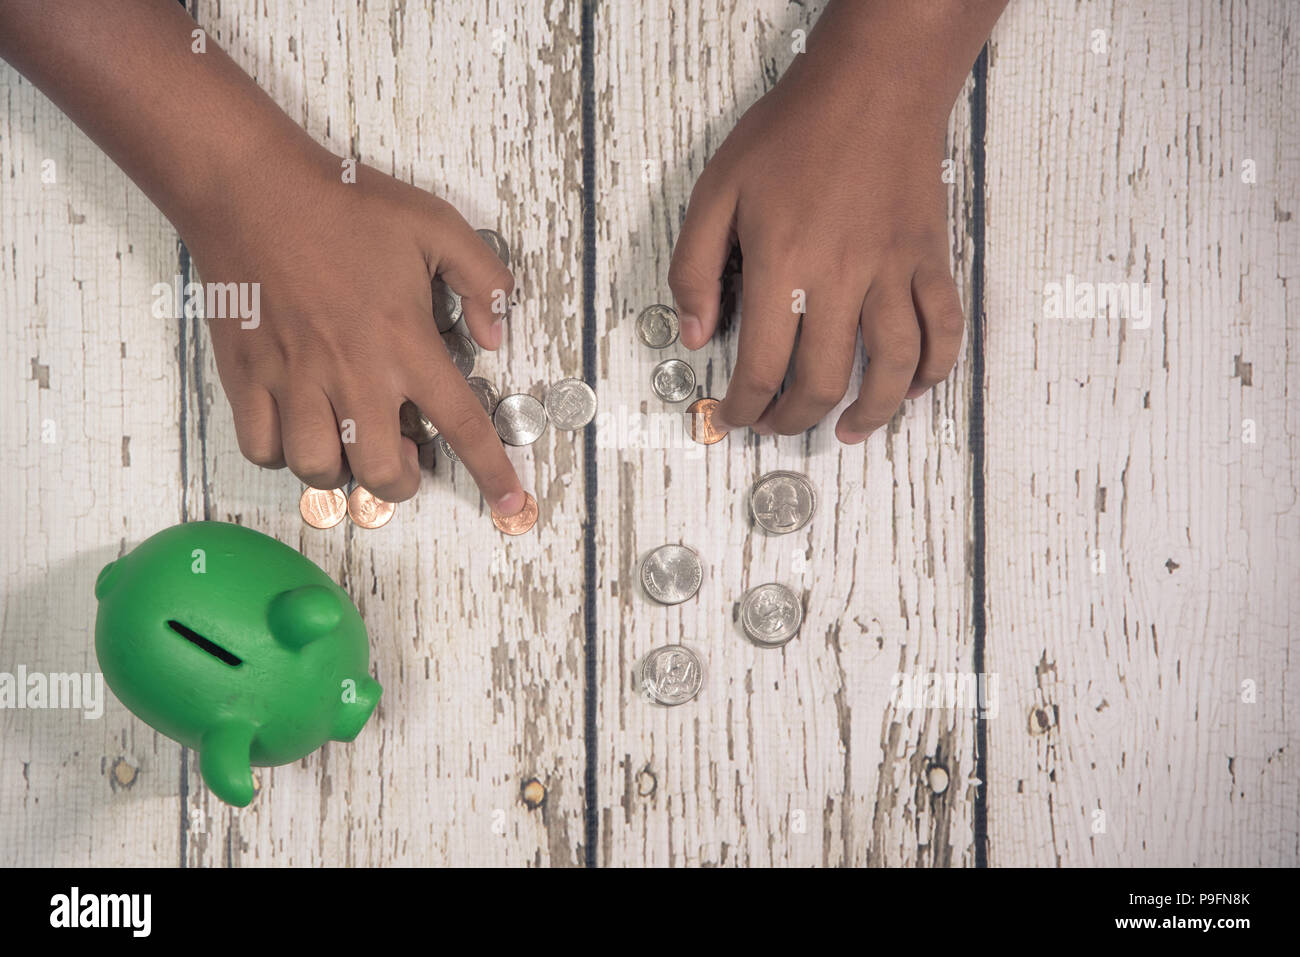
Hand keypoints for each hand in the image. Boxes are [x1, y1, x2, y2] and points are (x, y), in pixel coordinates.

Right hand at [192, 145, 523, 511]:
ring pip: (318, 471)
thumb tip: (498, 337)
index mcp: (405, 342)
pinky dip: (281, 455)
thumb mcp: (436, 225)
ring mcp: (294, 380)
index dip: (492, 472)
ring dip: (340, 470)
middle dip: (399, 482)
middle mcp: (353, 373)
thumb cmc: (345, 205)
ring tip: (346, 440)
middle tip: (400, 458)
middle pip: (382, 473)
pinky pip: (262, 450)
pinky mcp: (247, 377)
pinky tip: (298, 428)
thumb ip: (483, 280)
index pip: (462, 425)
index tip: (509, 502)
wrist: (251, 188)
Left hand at [669, 0, 1000, 442]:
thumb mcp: (717, 189)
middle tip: (777, 426)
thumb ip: (695, 267)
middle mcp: (841, 277)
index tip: (735, 416)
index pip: (763, 364)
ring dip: (872, 412)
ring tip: (849, 432)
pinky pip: (944, 328)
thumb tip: (694, 335)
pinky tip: (913, 389)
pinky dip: (935, 368)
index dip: (745, 405)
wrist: (872, 83)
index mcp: (783, 263)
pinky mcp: (930, 259)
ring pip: (893, 366)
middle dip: (795, 418)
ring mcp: (894, 271)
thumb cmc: (791, 131)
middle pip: (824, 378)